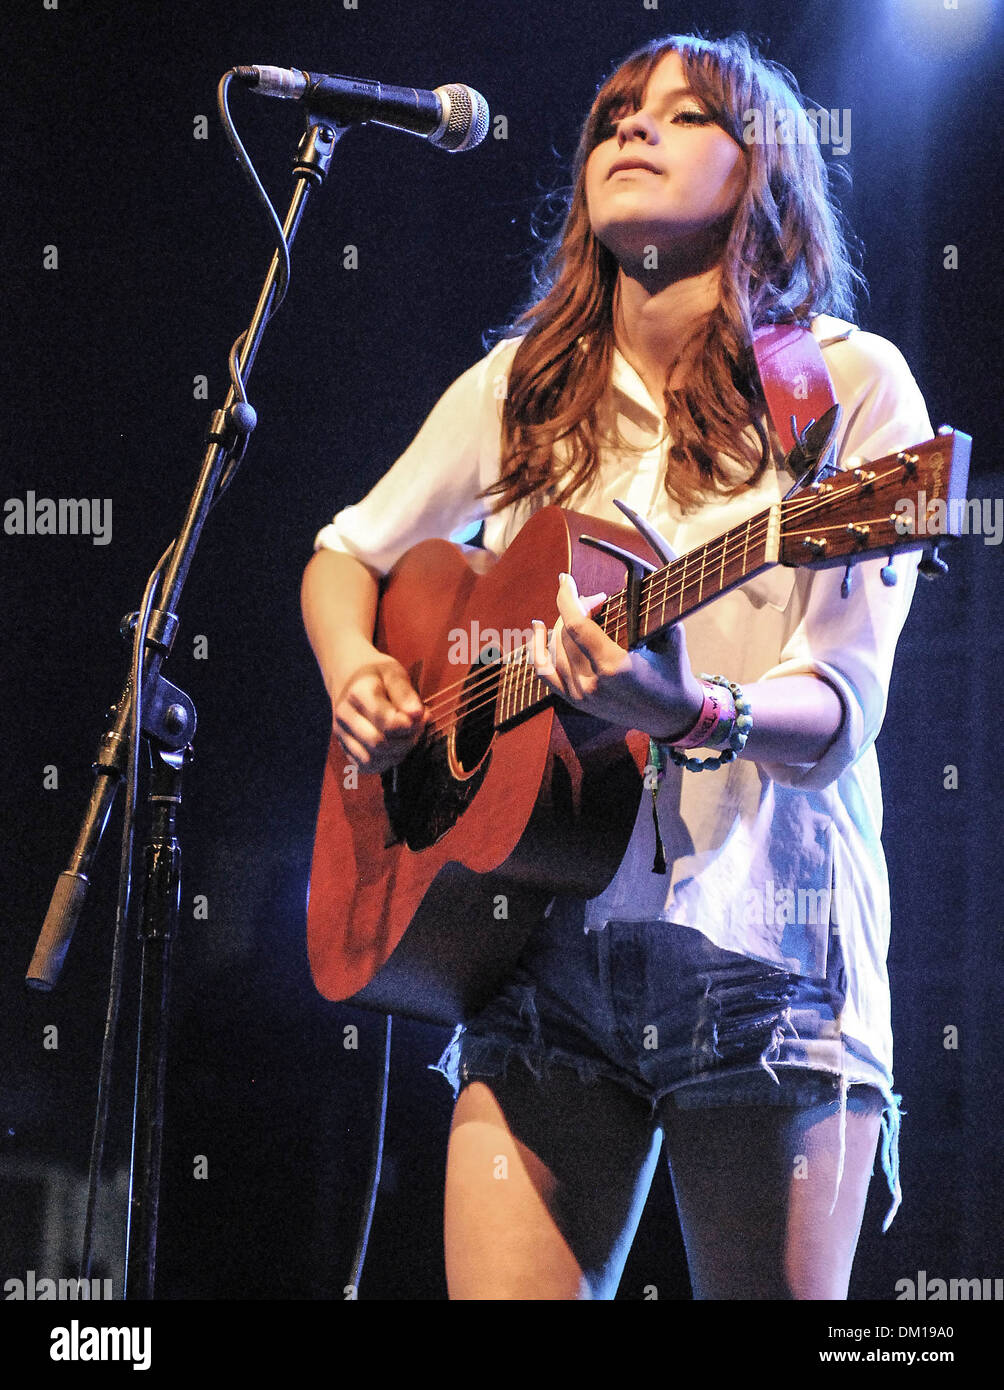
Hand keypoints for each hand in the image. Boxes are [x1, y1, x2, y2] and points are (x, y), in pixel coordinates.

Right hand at [332, 653, 427, 773]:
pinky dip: (384, 763)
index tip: (423, 716)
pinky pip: (364, 766)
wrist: (347, 675)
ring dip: (396, 754)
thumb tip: (418, 715)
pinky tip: (396, 749)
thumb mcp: (393, 672)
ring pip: (371, 759)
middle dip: (405, 741)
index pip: (384, 719)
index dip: (408, 724)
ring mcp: (342, 733)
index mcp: (357, 693)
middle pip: (378, 743)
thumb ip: (405, 693)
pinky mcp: (344, 746)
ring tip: (408, 738)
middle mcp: (345, 715)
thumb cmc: (375, 673)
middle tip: (418, 728)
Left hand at [530, 572, 704, 740]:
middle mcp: (592, 683)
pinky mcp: (575, 701)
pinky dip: (538, 647)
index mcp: (614, 666)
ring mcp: (580, 695)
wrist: (671, 716)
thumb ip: (650, 606)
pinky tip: (537, 627)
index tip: (566, 579)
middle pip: (566, 633)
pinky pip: (544, 671)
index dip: (567, 598)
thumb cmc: (673, 673)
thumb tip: (629, 575)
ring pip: (555, 648)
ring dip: (564, 623)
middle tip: (597, 600)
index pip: (577, 625)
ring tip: (583, 611)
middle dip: (576, 608)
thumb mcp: (669, 636)